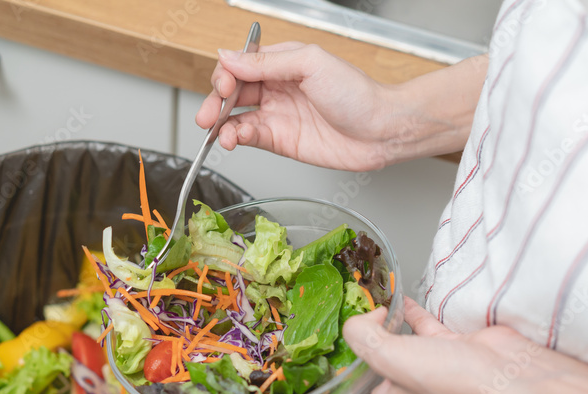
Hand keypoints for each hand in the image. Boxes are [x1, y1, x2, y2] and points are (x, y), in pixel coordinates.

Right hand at [195, 43, 396, 170]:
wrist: (380, 130)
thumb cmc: (357, 93)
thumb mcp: (310, 63)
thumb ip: (267, 62)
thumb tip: (230, 57)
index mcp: (283, 63)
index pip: (240, 66)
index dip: (226, 75)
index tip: (223, 85)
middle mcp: (277, 88)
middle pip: (232, 92)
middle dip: (215, 102)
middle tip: (207, 115)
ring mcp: (278, 116)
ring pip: (236, 118)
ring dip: (221, 125)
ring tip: (218, 132)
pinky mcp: (281, 141)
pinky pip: (250, 137)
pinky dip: (236, 139)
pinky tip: (233, 139)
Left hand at [330, 298, 527, 393]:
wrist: (505, 371)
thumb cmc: (452, 378)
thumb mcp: (390, 357)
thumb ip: (362, 337)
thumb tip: (361, 320)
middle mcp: (412, 392)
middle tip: (350, 380)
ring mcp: (433, 371)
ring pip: (403, 364)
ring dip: (386, 348)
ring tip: (370, 330)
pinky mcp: (452, 348)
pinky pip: (425, 330)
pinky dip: (411, 317)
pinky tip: (402, 302)